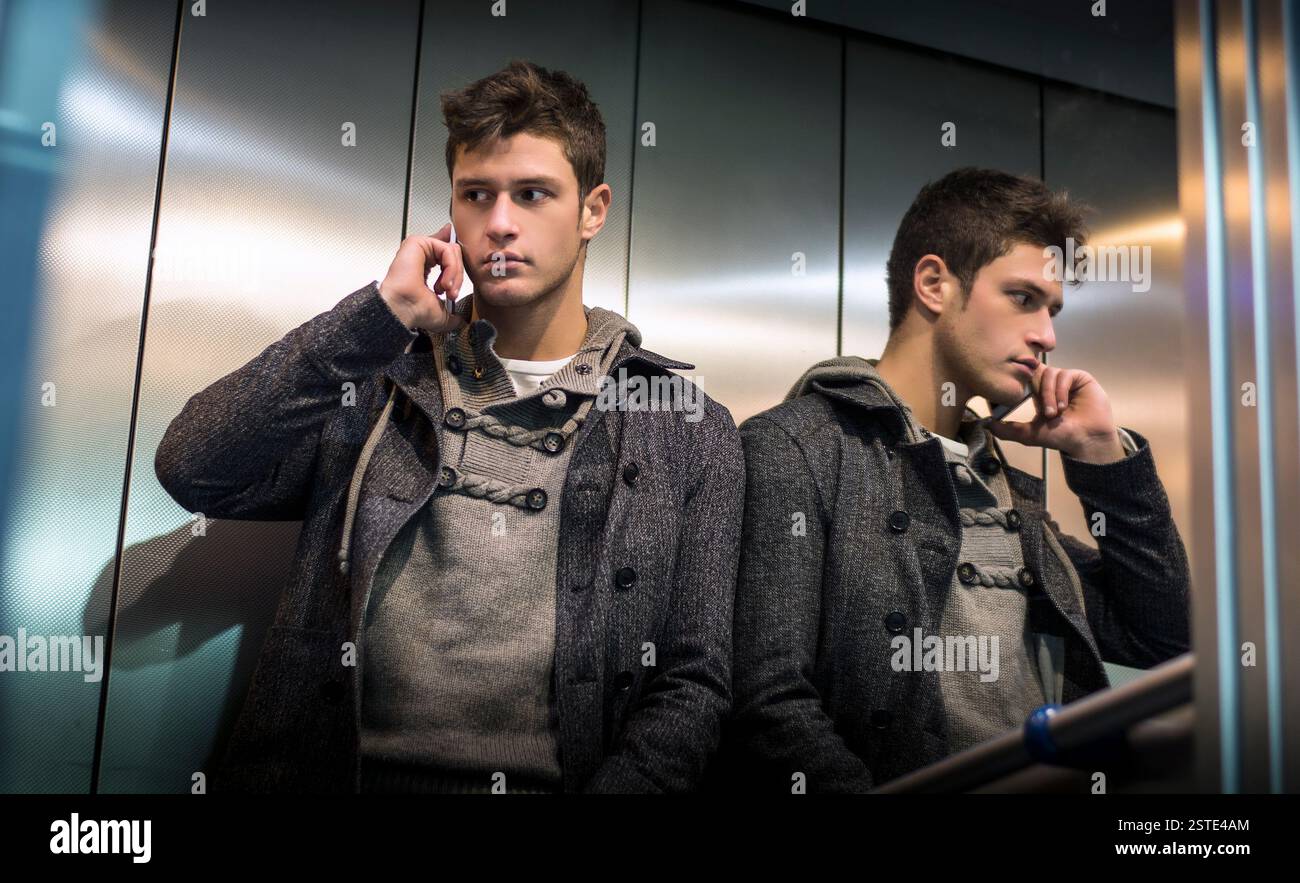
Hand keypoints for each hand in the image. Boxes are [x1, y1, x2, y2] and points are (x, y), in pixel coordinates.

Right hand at [378, 224, 465, 333]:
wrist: (403, 310)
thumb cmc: (414, 311)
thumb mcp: (442, 313)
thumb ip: (453, 314)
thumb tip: (462, 322)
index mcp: (425, 267)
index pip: (448, 256)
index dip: (458, 267)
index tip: (455, 289)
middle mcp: (421, 256)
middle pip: (454, 254)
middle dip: (458, 276)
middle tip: (452, 294)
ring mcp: (419, 248)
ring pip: (452, 251)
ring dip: (455, 274)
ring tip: (447, 290)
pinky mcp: (417, 242)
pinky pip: (447, 249)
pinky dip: (451, 268)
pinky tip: (444, 283)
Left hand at [987, 362, 1125, 462]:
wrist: (1085, 439)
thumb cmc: (1061, 436)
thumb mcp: (1029, 434)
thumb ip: (1008, 429)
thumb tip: (986, 424)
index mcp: (1037, 393)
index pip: (1024, 377)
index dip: (1020, 382)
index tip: (1015, 394)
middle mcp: (1051, 384)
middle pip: (1035, 372)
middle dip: (1037, 392)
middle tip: (1045, 413)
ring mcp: (1065, 379)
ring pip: (1049, 373)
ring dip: (1050, 394)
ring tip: (1055, 413)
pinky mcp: (1079, 377)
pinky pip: (1064, 374)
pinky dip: (1061, 390)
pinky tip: (1065, 406)